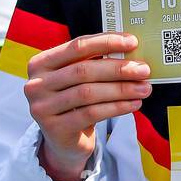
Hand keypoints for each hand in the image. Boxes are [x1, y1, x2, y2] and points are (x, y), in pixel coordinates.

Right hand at [24, 32, 151, 180]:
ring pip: (88, 93)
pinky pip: (91, 114)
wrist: (64, 138)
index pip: (77, 46)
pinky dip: (116, 107)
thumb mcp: (80, 77)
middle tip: (144, 70)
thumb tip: (133, 50)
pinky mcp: (53, 128)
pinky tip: (134, 104)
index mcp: (42, 62)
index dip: (106, 42)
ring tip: (144, 89)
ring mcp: (41, 107)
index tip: (133, 42)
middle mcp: (36, 84)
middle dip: (118, 69)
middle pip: (83, 70)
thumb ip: (97, 61)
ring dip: (121, 90)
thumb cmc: (76, 98)